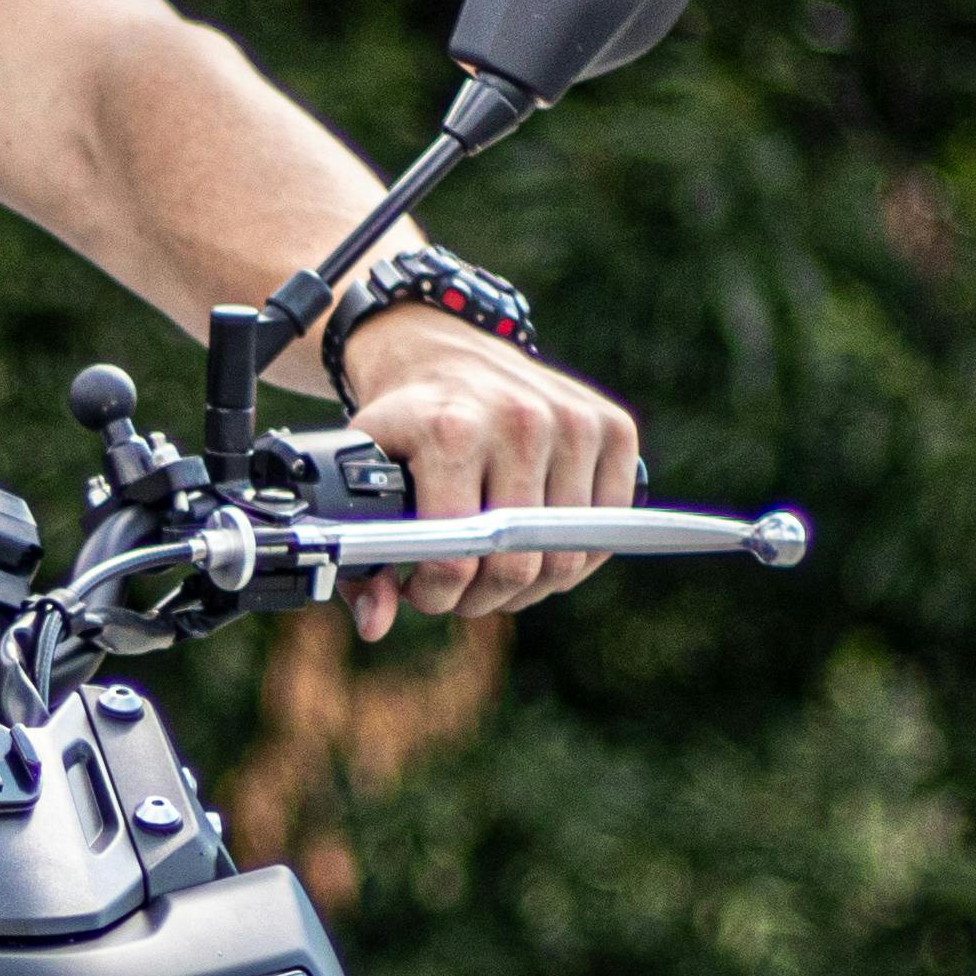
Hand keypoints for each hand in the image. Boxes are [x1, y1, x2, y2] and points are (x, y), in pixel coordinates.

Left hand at [332, 313, 639, 637]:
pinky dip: (575, 554)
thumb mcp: (364, 477)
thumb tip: (375, 627)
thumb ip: (361, 558)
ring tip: (493, 569)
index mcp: (453, 430)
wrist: (442, 348)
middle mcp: (522, 421)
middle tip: (458, 589)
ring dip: (529, 584)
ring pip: (566, 557)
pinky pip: (608, 529)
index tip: (420, 590)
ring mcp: (574, 422)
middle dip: (481, 597)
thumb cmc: (404, 422)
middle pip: (517, 564)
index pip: (457, 555)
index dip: (436, 594)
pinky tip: (536, 548)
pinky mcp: (614, 427)